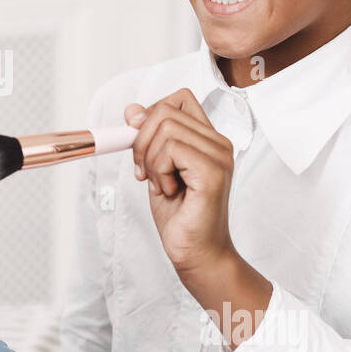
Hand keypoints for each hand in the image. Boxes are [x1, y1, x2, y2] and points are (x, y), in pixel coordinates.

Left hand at [125, 88, 235, 280]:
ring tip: (160, 185)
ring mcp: (219, 156)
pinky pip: (170, 149)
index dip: (151, 114)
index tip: (141, 144)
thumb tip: (131, 110)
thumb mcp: (155, 168)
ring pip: (165, 128)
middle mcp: (218, 142)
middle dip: (141, 140)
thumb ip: (147, 138)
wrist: (196, 253)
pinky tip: (167, 191)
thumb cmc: (179, 215)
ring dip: (150, 160)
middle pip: (165, 110)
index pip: (178, 98)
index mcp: (207, 139)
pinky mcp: (212, 172)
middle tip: (145, 172)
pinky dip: (158, 171)